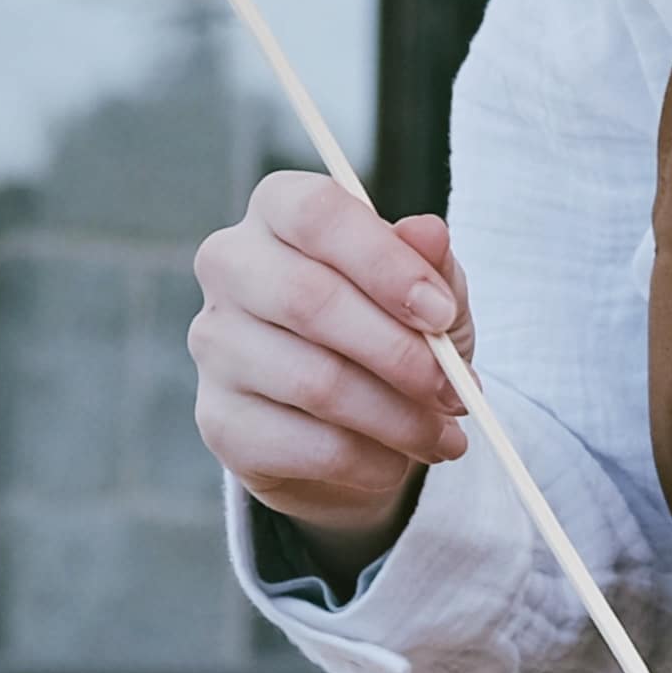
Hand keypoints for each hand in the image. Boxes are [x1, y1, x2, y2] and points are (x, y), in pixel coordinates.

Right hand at [191, 169, 470, 559]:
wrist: (347, 422)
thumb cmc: (387, 331)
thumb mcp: (425, 293)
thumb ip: (431, 264)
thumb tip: (429, 234)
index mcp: (278, 210)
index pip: (316, 215)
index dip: (385, 264)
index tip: (442, 315)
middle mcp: (230, 266)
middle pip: (309, 300)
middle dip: (400, 355)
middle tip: (456, 393)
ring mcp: (215, 344)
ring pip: (315, 383)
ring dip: (397, 420)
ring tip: (442, 437)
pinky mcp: (219, 419)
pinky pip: (306, 445)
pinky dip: (370, 462)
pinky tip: (396, 463)